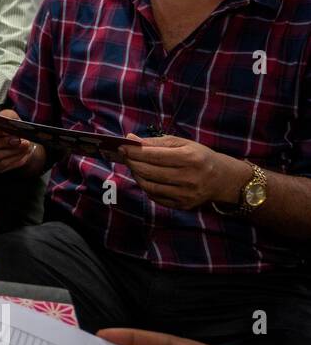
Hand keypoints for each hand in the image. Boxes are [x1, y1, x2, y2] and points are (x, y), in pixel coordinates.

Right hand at [0, 108, 37, 173]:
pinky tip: (23, 152)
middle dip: (2, 142)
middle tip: (17, 139)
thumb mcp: (7, 115)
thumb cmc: (8, 125)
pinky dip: (14, 158)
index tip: (2, 130)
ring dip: (11, 150)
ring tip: (25, 145)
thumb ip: (6, 117)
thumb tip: (9, 124)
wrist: (15, 138)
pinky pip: (1, 165)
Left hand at [119, 135, 249, 211]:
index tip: (122, 147)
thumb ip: (156, 142)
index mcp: (190, 158)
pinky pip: (155, 197)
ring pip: (149, 186)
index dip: (134, 152)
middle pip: (149, 171)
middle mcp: (189, 178)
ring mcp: (186, 194)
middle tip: (125, 156)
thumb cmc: (200, 157)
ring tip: (134, 167)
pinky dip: (146, 187)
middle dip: (132, 162)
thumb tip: (130, 139)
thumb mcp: (183, 144)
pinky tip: (146, 178)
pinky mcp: (183, 205)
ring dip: (136, 175)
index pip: (153, 155)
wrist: (223, 179)